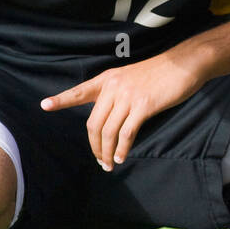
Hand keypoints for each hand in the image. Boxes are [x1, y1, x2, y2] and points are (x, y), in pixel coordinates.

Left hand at [40, 50, 201, 169]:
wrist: (184, 64)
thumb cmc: (161, 73)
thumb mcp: (131, 77)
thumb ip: (117, 93)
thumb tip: (110, 117)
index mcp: (108, 79)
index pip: (80, 91)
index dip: (62, 99)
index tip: (45, 105)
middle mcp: (113, 87)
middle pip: (94, 123)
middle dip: (95, 146)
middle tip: (99, 161)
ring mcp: (127, 96)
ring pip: (109, 131)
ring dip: (107, 152)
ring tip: (109, 164)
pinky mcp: (143, 106)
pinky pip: (126, 133)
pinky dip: (122, 149)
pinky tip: (122, 157)